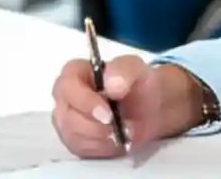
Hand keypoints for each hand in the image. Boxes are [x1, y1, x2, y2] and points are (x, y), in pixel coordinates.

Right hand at [50, 55, 204, 157]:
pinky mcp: (78, 140)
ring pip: (72, 136)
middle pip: (66, 116)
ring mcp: (70, 120)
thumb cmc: (142, 83)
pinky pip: (81, 150)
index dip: (84, 101)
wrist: (154, 105)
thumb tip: (112, 82)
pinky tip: (117, 142)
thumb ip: (125, 71)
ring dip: (99, 140)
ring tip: (122, 134)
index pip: (67, 86)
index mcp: (76, 73)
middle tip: (119, 129)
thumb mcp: (138, 69)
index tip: (107, 113)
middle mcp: (67, 97)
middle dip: (95, 126)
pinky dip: (100, 149)